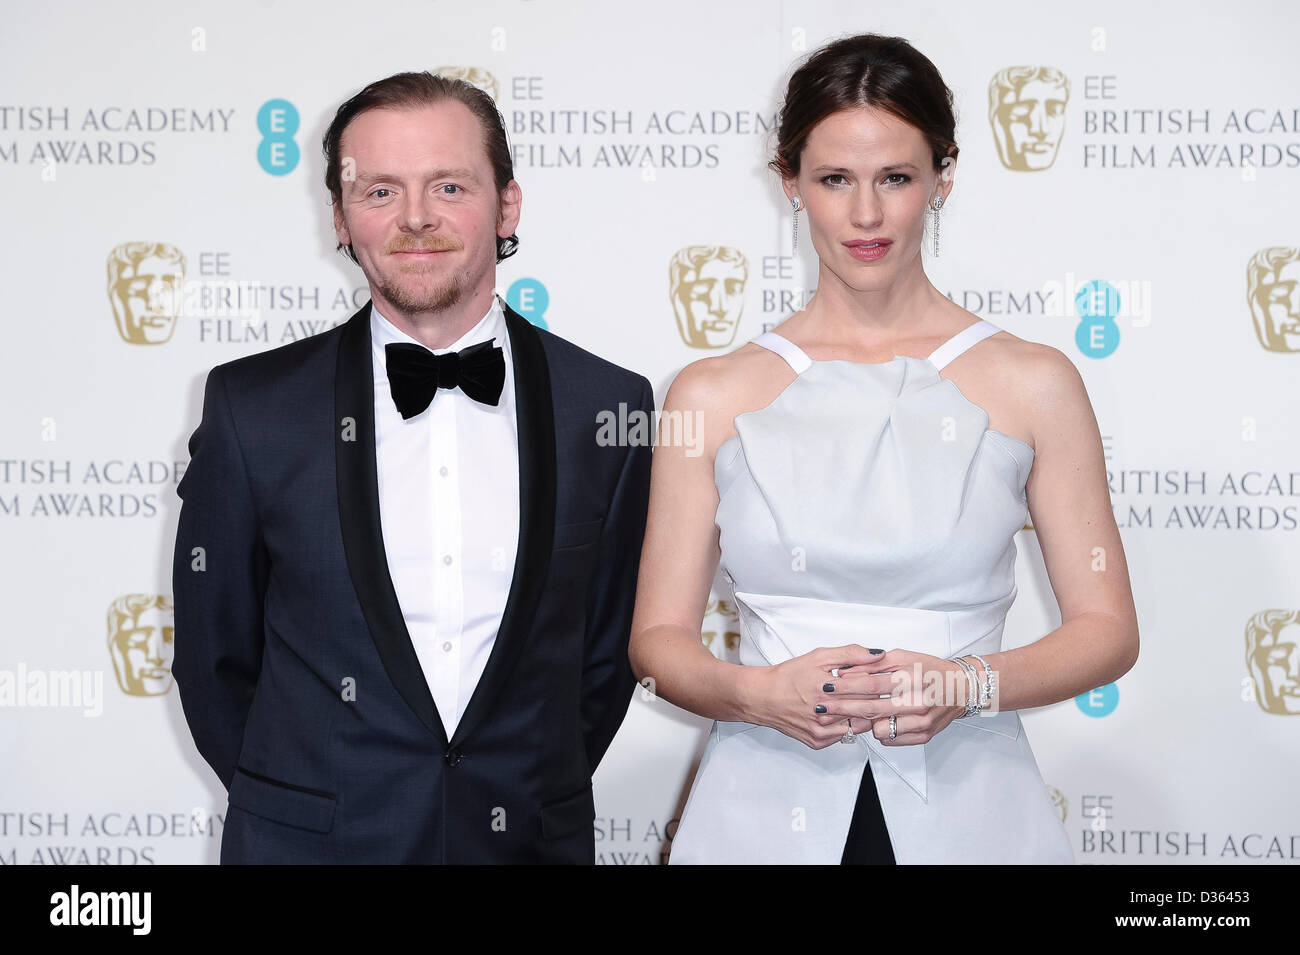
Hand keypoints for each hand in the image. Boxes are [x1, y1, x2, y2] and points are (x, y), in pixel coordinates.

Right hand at [745, 645, 922, 749]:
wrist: (762, 698)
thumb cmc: (789, 674)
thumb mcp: (818, 656)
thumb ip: (850, 654)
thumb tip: (879, 654)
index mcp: (827, 688)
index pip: (868, 687)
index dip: (890, 684)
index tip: (910, 681)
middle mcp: (826, 713)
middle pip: (868, 709)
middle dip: (893, 705)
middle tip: (916, 701)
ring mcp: (822, 732)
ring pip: (859, 725)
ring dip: (877, 718)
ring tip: (897, 710)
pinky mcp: (818, 742)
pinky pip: (845, 734)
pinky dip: (855, 725)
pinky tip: (863, 716)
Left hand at [815, 649, 969, 745]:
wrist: (961, 689)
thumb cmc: (929, 670)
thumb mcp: (902, 658)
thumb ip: (873, 664)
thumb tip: (845, 672)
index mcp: (911, 677)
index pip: (871, 683)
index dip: (846, 686)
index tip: (826, 687)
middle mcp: (918, 700)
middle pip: (872, 708)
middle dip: (843, 708)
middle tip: (823, 707)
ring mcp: (922, 721)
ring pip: (879, 728)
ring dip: (862, 722)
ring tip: (852, 713)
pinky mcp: (924, 735)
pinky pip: (891, 739)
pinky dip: (880, 731)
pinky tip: (876, 721)